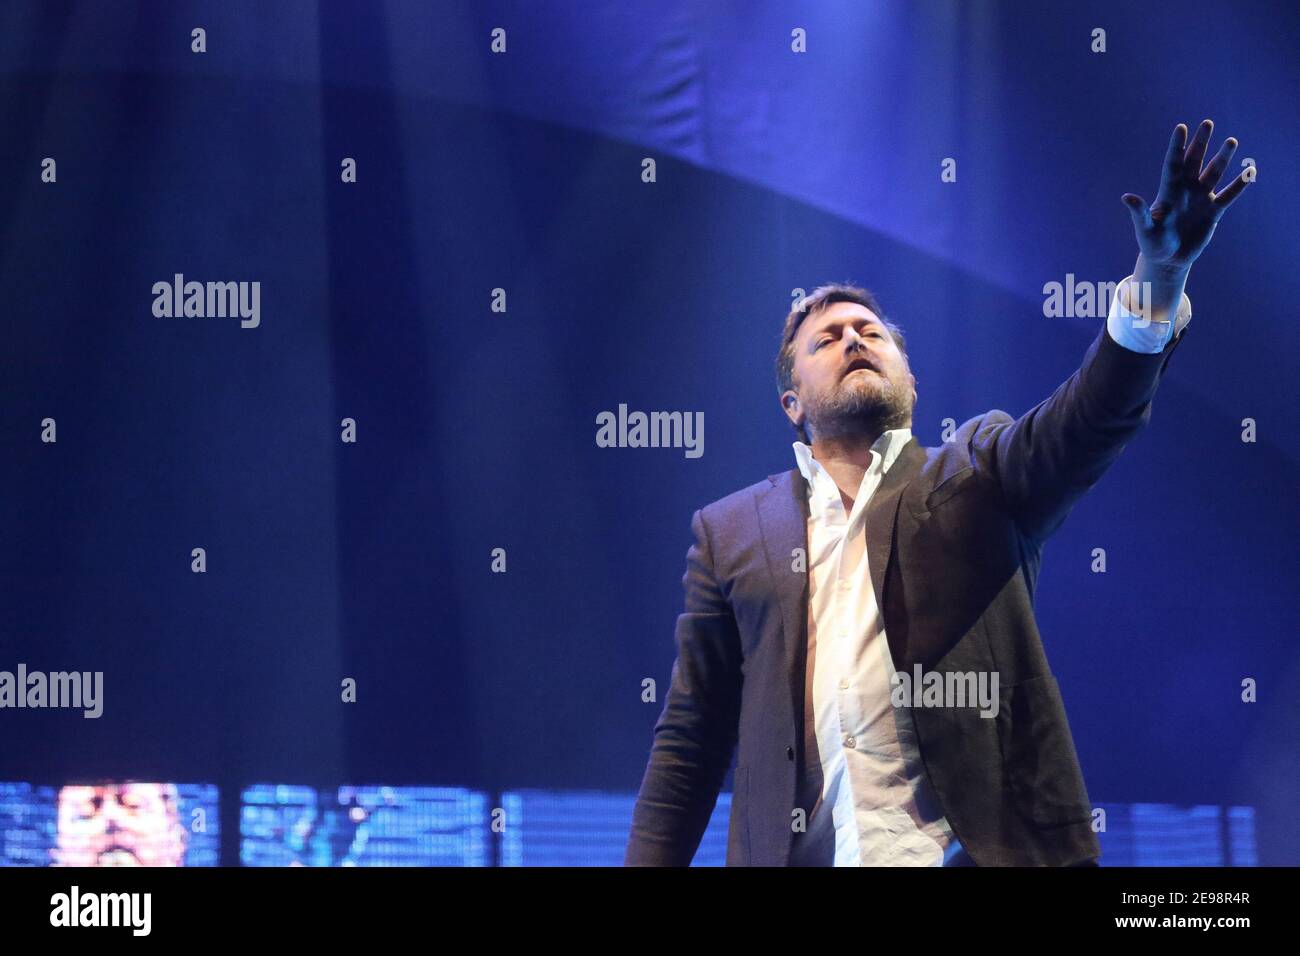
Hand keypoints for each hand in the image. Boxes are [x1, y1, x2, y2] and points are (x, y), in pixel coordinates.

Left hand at [1122, 119, 1252, 271]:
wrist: (1168, 260)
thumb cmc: (1152, 244)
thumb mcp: (1145, 229)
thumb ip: (1139, 212)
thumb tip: (1126, 197)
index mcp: (1168, 191)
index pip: (1173, 163)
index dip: (1177, 146)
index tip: (1181, 127)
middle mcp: (1186, 190)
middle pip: (1194, 161)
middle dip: (1201, 143)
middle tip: (1207, 123)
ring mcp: (1201, 199)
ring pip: (1213, 173)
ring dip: (1222, 158)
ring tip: (1231, 141)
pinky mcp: (1213, 211)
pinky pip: (1229, 195)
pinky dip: (1240, 184)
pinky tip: (1250, 171)